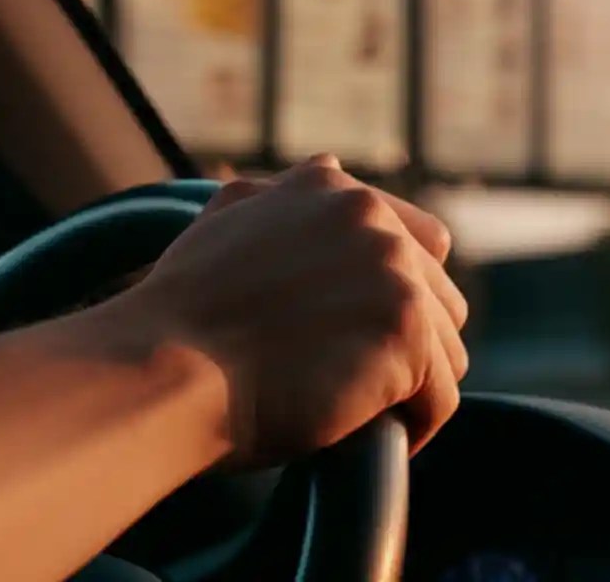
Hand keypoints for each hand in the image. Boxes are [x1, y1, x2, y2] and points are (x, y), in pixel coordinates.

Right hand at [121, 156, 467, 465]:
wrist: (162, 369)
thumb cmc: (180, 319)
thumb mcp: (226, 219)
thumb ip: (283, 195)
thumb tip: (328, 167)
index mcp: (330, 189)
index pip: (417, 240)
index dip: (400, 295)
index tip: (369, 337)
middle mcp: (370, 217)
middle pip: (440, 295)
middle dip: (412, 343)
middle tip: (367, 385)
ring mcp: (393, 271)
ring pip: (447, 347)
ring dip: (416, 387)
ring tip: (372, 417)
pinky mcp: (404, 331)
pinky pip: (442, 396)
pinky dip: (420, 427)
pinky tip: (384, 441)